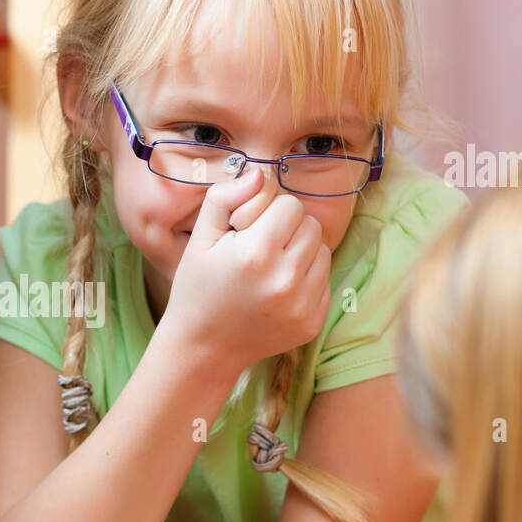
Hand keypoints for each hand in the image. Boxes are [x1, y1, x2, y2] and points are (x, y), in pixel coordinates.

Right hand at [164, 166, 331, 376]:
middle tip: (261, 246)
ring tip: (270, 267)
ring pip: (322, 250)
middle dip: (289, 229)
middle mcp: (284, 280)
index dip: (270, 211)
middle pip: (311, 225)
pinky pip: (324, 281)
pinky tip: (277, 290)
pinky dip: (305, 279)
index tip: (250, 229)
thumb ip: (225, 198)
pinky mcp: (312, 322)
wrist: (203, 347)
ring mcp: (302, 305)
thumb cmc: (197, 288)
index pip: (290, 205)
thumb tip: (260, 174)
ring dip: (300, 251)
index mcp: (256, 254)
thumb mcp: (200, 239)